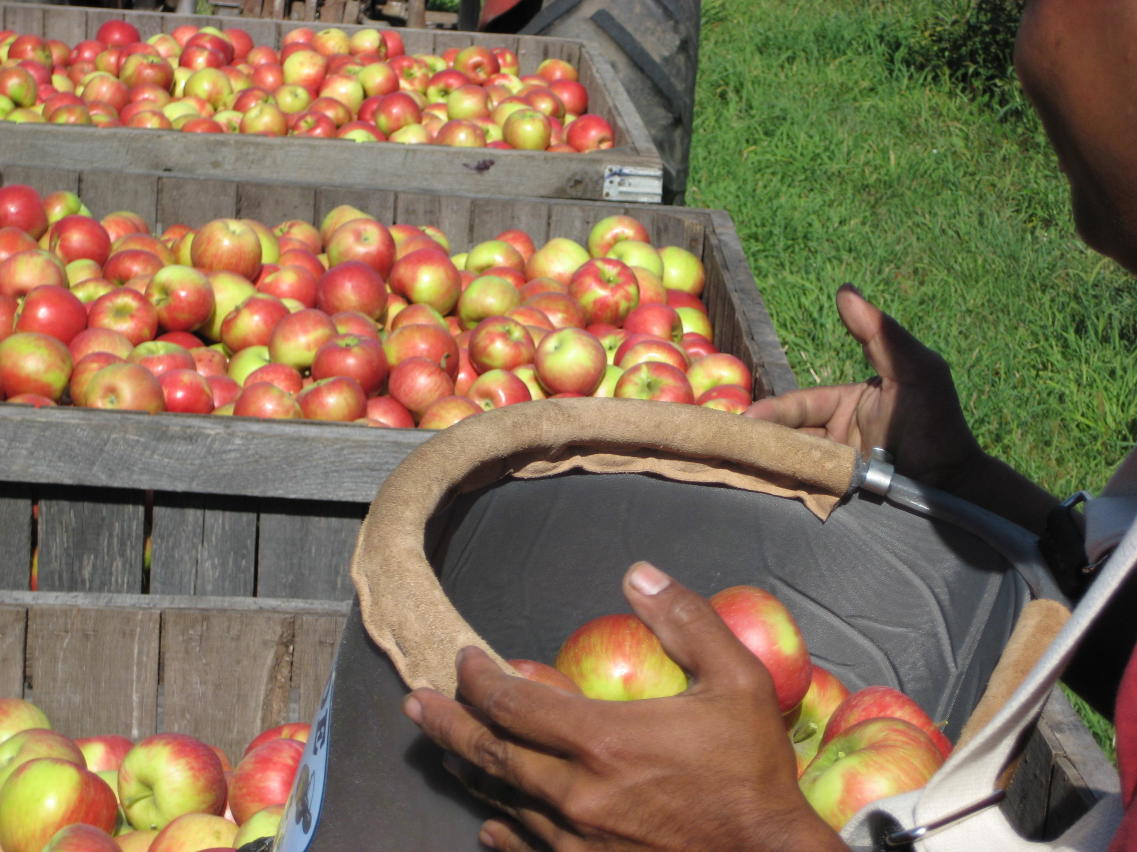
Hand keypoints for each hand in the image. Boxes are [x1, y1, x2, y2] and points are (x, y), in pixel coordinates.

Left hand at [403, 562, 845, 850]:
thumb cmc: (752, 775)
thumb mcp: (738, 682)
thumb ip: (686, 621)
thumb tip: (639, 574)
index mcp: (602, 740)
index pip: (513, 702)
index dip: (478, 677)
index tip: (465, 659)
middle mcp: (574, 793)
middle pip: (489, 751)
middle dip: (447, 721)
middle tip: (416, 702)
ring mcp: (575, 840)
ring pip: (502, 800)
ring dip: (466, 767)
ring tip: (441, 748)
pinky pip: (526, 849)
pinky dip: (501, 829)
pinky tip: (489, 822)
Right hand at [745, 284, 980, 489]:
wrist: (954, 488)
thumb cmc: (936, 425)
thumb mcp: (915, 371)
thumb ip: (880, 334)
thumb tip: (844, 290)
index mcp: (848, 403)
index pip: (799, 406)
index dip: (773, 412)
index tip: (748, 419)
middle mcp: (837, 435)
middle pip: (788, 436)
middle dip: (761, 440)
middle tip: (733, 448)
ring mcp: (836, 469)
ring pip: (791, 463)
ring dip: (767, 466)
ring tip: (741, 471)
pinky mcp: (836, 498)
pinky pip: (803, 490)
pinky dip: (782, 490)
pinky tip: (762, 491)